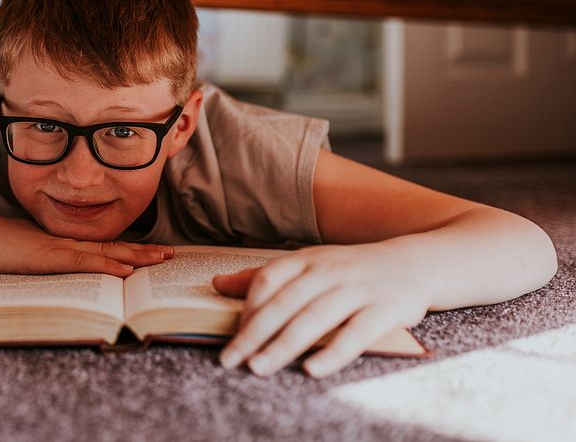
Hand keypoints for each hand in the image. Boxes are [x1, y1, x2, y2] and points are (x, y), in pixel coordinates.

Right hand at [0, 213, 173, 277]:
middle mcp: (64, 240)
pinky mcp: (47, 257)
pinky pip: (83, 262)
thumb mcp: (22, 253)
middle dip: (143, 250)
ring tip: (161, 260)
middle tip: (171, 254)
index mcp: (60, 240)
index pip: (101, 244)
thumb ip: (42, 258)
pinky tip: (125, 271)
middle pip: (112, 245)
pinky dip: (107, 265)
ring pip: (105, 251)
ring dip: (135, 256)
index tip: (151, 252)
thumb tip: (54, 267)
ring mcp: (57, 246)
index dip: (128, 248)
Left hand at [211, 243, 429, 377]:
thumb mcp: (307, 266)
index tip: (231, 337)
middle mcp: (329, 271)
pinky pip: (355, 334)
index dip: (246, 309)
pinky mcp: (384, 310)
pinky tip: (312, 370)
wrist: (414, 264)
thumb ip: (263, 277)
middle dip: (254, 334)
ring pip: (314, 318)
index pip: (267, 281)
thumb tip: (216, 283)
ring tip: (259, 367)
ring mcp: (357, 289)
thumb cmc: (349, 270)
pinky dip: (333, 353)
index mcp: (306, 260)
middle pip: (284, 303)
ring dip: (284, 345)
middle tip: (230, 359)